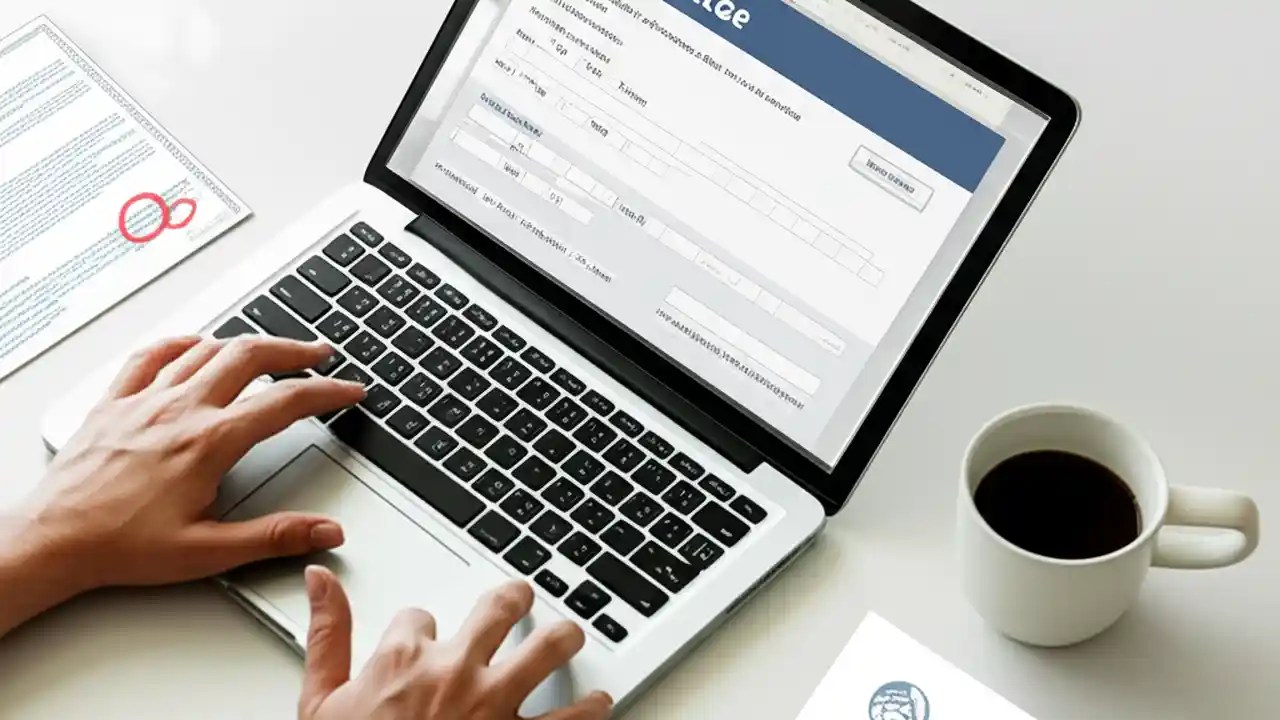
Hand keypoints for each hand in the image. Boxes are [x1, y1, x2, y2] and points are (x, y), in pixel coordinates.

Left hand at [19, 335, 365, 592]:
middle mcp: (180, 410)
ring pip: (206, 349)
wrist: (53, 540)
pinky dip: (181, 343)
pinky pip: (151, 356)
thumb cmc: (120, 546)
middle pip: (250, 356)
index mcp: (209, 443)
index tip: (348, 390)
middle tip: (319, 353)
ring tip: (269, 348)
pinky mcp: (115, 403)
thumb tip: (325, 530)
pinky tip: (194, 344)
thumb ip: (274, 537)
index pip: (285, 402)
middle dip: (294, 350)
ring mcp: (146, 401)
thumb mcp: (208, 552)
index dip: (327, 392)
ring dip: (246, 343)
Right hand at [299, 567, 613, 719]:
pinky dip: (590, 709)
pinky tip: (598, 703)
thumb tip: (320, 579)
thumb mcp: (320, 703)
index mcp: (403, 659)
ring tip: (570, 636)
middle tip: (521, 597)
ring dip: (563, 639)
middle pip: (499, 609)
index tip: (420, 639)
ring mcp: (493, 706)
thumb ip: (326, 635)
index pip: (417, 616)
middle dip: (513, 598)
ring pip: (548, 648)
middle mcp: (455, 672)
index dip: (419, 627)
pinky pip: (570, 718)